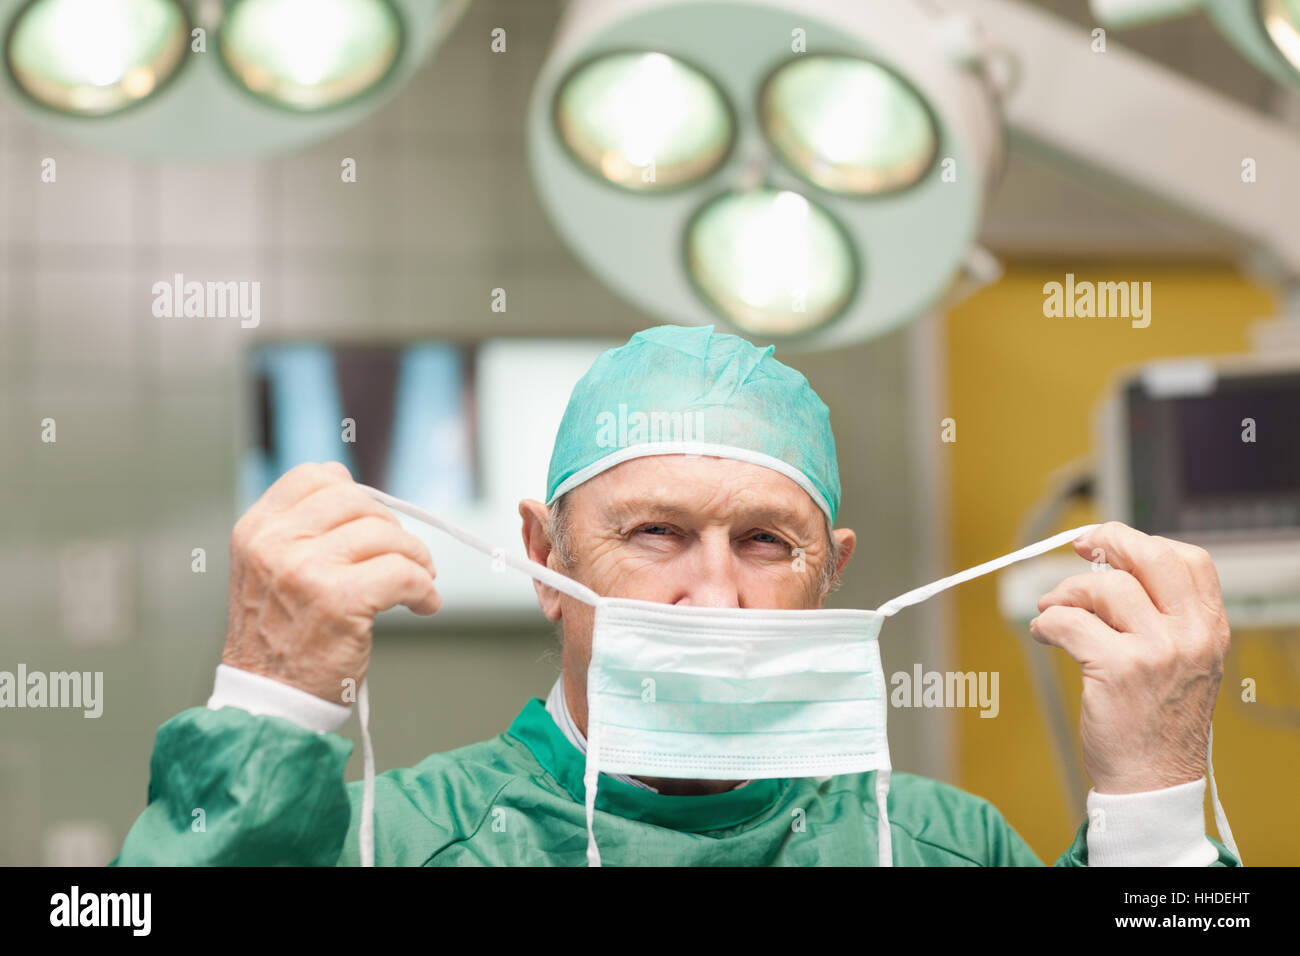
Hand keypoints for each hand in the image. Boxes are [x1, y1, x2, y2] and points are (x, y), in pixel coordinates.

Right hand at [222, 461, 439, 703]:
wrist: (269, 702)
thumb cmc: (279, 640)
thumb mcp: (268, 570)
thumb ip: (300, 529)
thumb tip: (351, 487)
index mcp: (256, 531)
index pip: (314, 476)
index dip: (353, 493)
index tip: (370, 521)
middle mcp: (275, 544)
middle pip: (357, 501)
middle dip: (390, 528)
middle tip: (403, 557)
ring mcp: (305, 570)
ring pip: (387, 535)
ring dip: (416, 558)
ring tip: (419, 582)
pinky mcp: (340, 600)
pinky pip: (405, 573)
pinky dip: (424, 588)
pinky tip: (422, 604)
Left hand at [1029, 521, 1228, 793]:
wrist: (1152, 782)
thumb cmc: (1158, 724)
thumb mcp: (1183, 664)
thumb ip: (1162, 618)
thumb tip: (1110, 569)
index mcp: (1209, 629)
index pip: (1188, 560)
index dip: (1141, 542)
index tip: (1107, 544)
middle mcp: (1189, 636)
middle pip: (1149, 557)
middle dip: (1107, 541)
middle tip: (1078, 547)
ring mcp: (1156, 652)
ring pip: (1103, 587)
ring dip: (1066, 593)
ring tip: (1053, 610)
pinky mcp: (1118, 670)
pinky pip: (1069, 622)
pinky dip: (1046, 622)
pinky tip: (1044, 633)